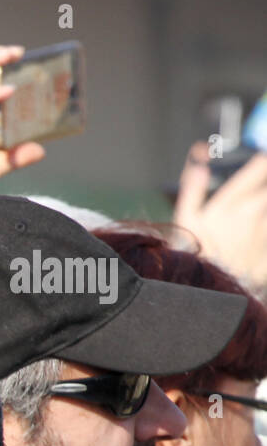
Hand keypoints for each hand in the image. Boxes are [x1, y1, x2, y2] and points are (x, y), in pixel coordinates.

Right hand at [173, 142, 266, 291]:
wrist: (210, 293)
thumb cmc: (195, 255)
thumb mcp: (186, 219)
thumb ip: (194, 185)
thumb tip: (199, 152)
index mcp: (232, 201)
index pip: (260, 165)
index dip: (262, 160)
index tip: (260, 161)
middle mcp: (253, 212)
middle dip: (264, 184)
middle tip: (256, 188)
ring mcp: (265, 230)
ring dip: (262, 208)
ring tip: (248, 217)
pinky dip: (264, 226)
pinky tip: (253, 231)